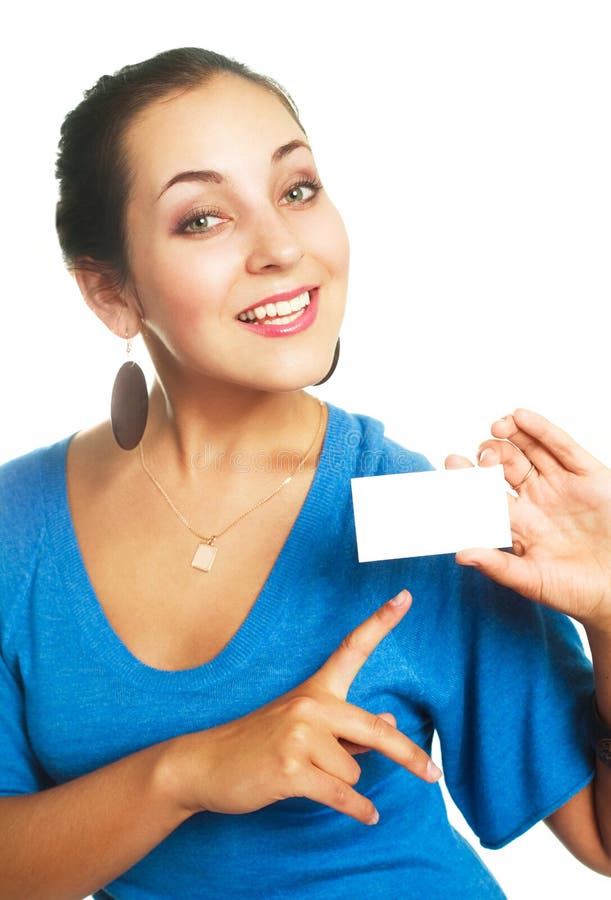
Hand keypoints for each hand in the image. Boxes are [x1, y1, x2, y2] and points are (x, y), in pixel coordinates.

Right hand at [166, 590, 440, 824]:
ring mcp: (299, 736)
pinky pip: (342, 793)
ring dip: (342, 783)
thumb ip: (348, 725)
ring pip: (353, 770)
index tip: (406, 597)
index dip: (381, 621)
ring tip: (306, 778)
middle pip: (375, 729)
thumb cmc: (257, 744)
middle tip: (433, 774)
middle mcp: (310, 705)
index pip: (353, 648)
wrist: (204, 763)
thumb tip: (391, 721)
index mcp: (315, 689)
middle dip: (408, 757)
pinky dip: (357, 809)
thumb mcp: (301, 727)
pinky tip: (367, 816)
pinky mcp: (290, 769)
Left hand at [445, 409, 610, 628]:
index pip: (486, 494)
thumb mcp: (532, 581)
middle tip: (481, 453)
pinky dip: (542, 431)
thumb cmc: (575, 591)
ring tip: (496, 426)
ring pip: (531, 451)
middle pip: (505, 468)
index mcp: (518, 523)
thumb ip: (497, 566)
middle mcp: (536, 499)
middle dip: (490, 456)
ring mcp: (560, 485)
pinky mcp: (587, 476)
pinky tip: (522, 417)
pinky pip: (562, 448)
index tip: (452, 465)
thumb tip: (459, 555)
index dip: (469, 479)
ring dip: (511, 436)